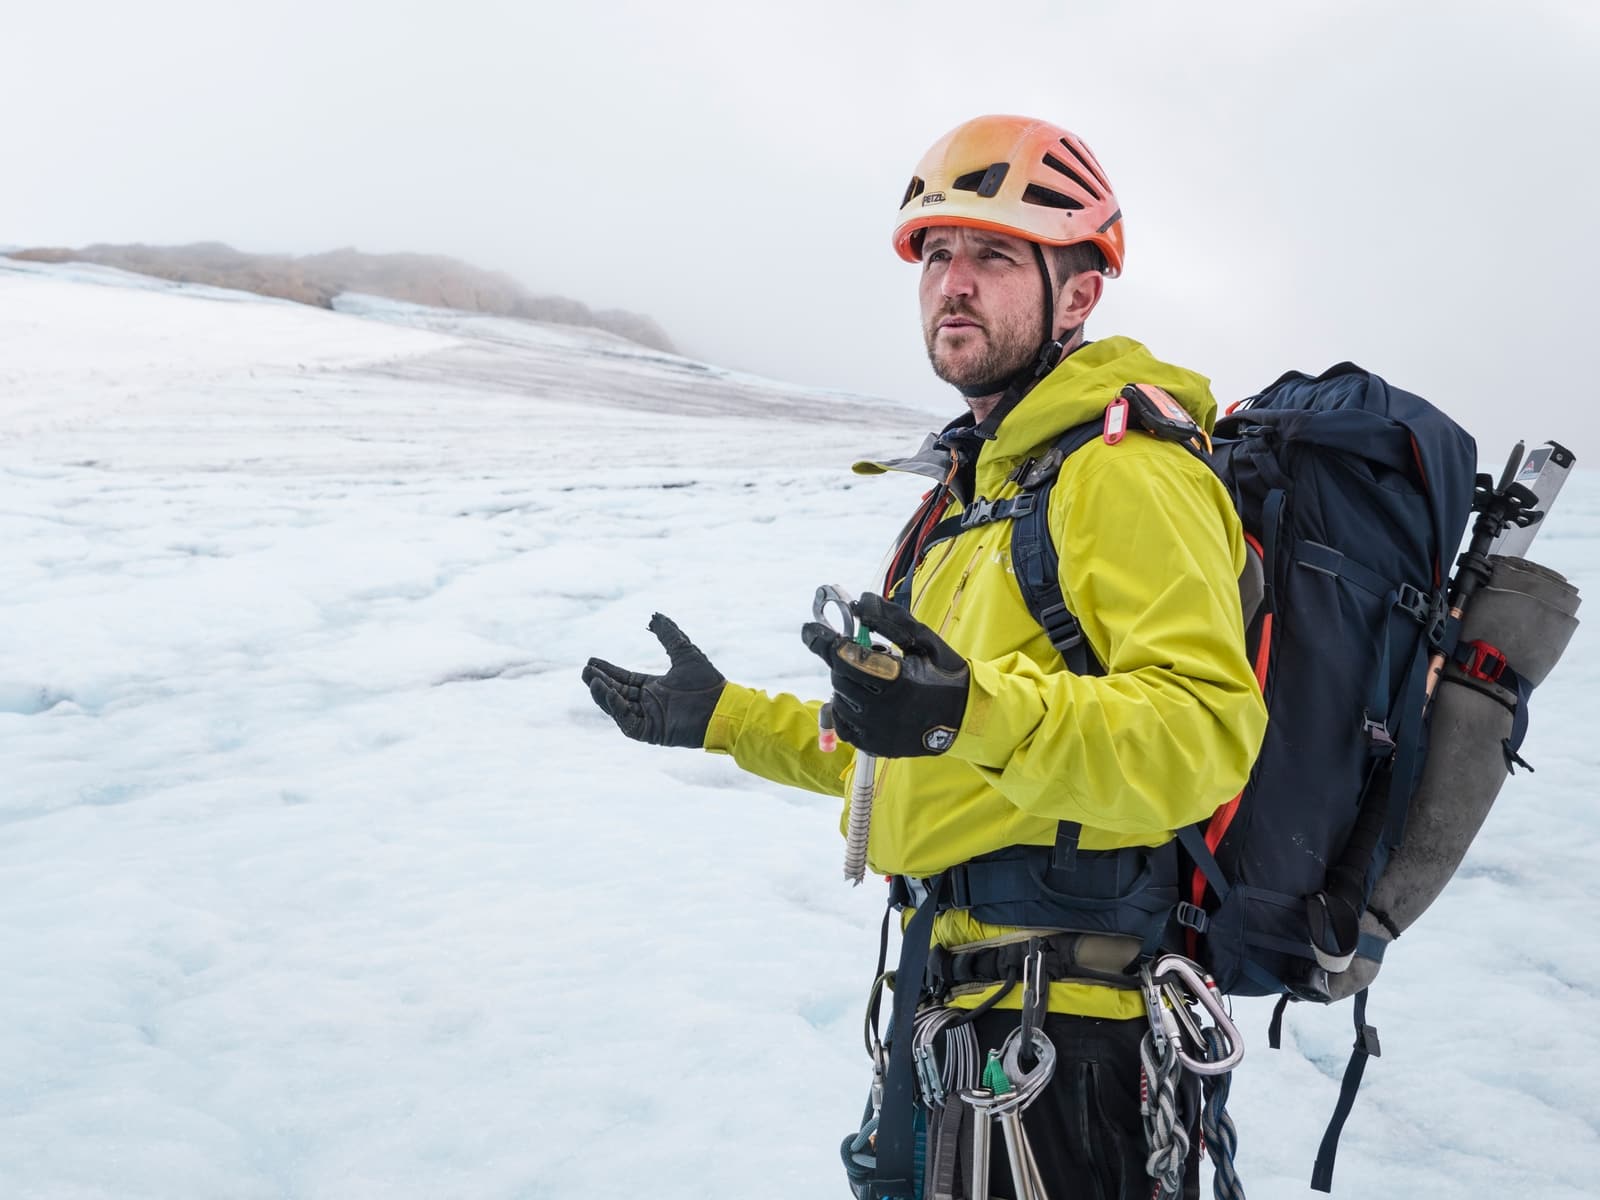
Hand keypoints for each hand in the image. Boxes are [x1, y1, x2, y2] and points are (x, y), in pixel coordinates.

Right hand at [582, 614, 726, 747]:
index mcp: (655, 688)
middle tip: (585, 670)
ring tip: (592, 680)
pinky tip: (608, 692)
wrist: (722, 706)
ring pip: (618, 707)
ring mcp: (649, 719)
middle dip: (599, 682)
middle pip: (617, 692)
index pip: (625, 679)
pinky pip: (627, 721)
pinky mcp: (651, 733)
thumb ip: (668, 634)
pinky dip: (616, 708)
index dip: (608, 671)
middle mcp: (649, 704)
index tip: (591, 661)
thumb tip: (655, 615)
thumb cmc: (708, 682)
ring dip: (603, 694)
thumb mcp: (684, 652)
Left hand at [801, 592, 969, 757]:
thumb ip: (890, 619)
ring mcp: (877, 732)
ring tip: (875, 681)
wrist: (965, 717)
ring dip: (848, 685)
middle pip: (839, 677)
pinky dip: (849, 709)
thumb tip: (860, 602)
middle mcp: (883, 710)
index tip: (809, 629)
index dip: (824, 641)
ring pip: (839, 701)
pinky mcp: (875, 746)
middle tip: (867, 655)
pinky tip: (868, 701)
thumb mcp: (923, 640)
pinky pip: (844, 726)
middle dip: (844, 661)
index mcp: (898, 679)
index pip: (845, 657)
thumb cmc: (944, 674)